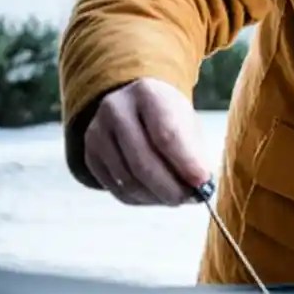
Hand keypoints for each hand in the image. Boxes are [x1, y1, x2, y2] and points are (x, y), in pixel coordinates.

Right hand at [83, 77, 211, 205]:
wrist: (133, 107)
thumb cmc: (167, 117)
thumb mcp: (186, 122)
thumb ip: (193, 151)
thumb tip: (200, 187)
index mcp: (147, 94)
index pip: (166, 135)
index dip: (186, 163)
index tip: (203, 182)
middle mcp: (116, 110)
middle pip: (143, 162)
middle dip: (170, 188)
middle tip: (191, 198)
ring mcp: (97, 133)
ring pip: (128, 181)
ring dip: (157, 197)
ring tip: (176, 196)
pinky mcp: (90, 156)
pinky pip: (117, 190)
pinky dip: (141, 199)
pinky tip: (156, 195)